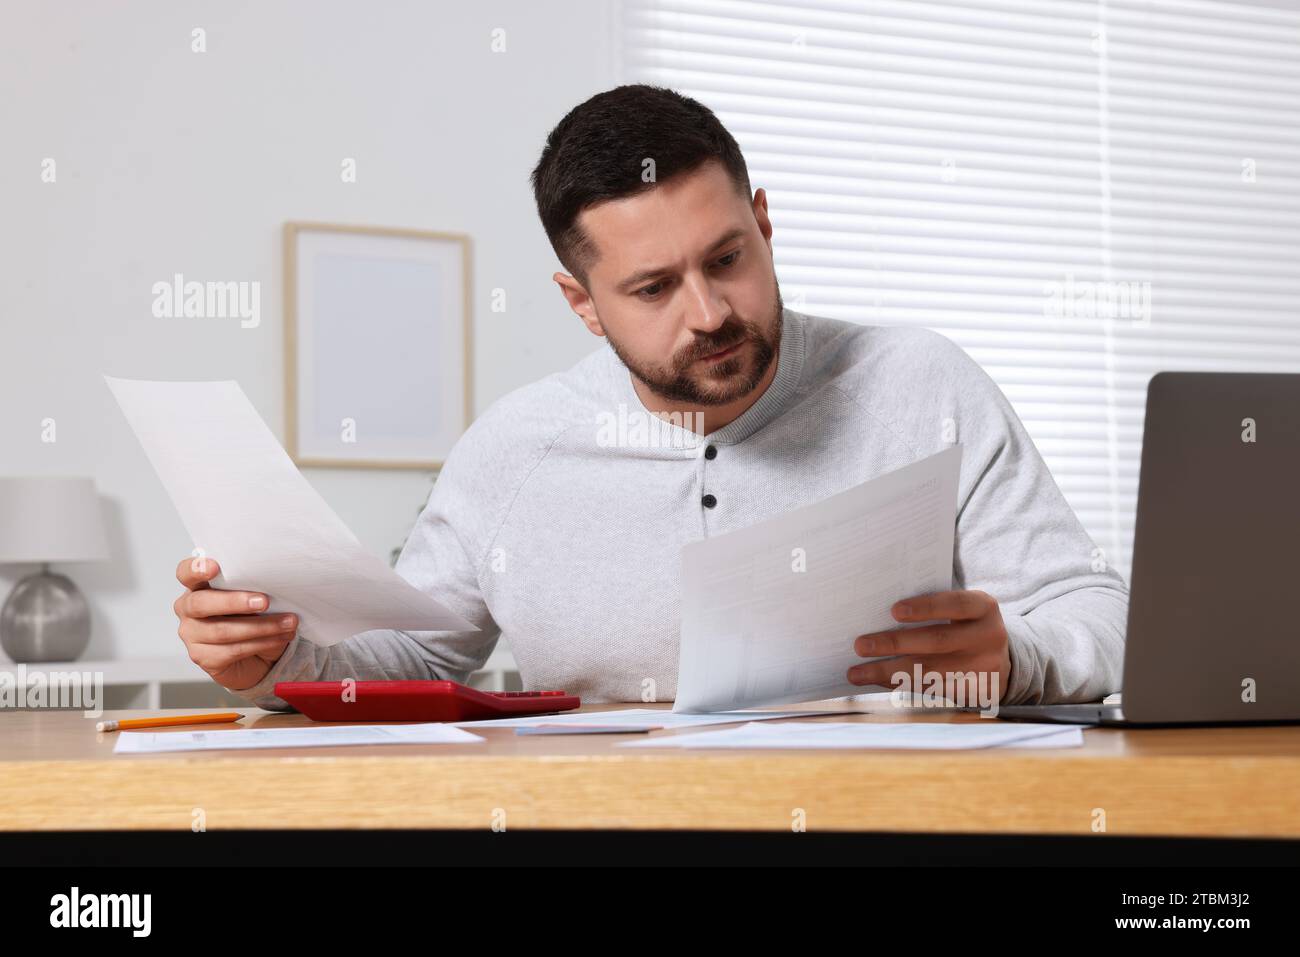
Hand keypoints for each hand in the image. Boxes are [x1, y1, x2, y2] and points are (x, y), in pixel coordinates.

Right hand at [173, 556, 296, 691]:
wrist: (258, 656)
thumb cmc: (253, 617)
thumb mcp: (254, 596)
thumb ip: (253, 586)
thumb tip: (274, 582)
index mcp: (198, 586)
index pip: (186, 573)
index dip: (196, 569)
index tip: (215, 567)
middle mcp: (188, 609)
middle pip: (201, 603)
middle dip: (234, 602)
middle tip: (264, 601)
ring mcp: (192, 634)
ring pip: (222, 630)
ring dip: (261, 626)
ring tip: (288, 623)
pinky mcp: (202, 657)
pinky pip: (232, 650)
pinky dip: (261, 643)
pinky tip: (280, 638)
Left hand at [847, 589, 1010, 704]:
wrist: (1002, 662)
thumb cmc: (964, 626)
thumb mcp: (962, 611)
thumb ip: (934, 608)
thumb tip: (879, 614)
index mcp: (984, 608)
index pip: (954, 604)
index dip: (925, 607)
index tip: (893, 611)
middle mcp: (988, 637)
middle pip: (937, 641)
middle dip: (894, 644)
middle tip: (860, 645)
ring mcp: (984, 668)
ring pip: (930, 672)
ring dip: (888, 673)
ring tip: (857, 673)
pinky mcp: (974, 693)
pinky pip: (931, 689)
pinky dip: (901, 685)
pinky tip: (878, 682)